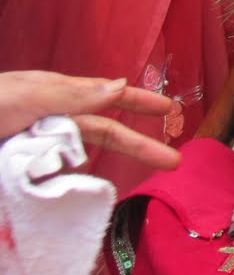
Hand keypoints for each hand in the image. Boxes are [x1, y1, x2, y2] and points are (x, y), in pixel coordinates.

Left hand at [0, 72, 180, 170]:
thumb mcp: (30, 95)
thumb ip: (75, 94)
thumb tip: (121, 85)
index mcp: (55, 97)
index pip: (108, 99)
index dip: (140, 103)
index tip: (171, 111)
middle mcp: (48, 121)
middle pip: (101, 133)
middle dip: (136, 146)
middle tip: (173, 162)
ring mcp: (33, 148)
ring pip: (74, 158)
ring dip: (84, 168)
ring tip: (83, 175)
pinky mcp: (19, 172)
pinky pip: (48, 179)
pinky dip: (56, 184)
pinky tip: (56, 190)